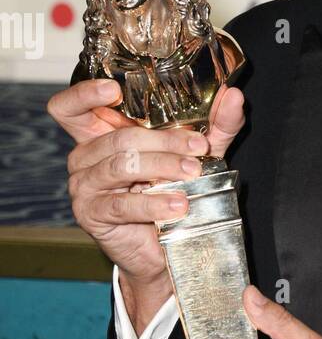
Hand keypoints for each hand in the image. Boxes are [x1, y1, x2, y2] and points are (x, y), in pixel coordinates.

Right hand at [47, 77, 244, 285]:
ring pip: (121, 165)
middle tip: (198, 148)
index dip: (84, 94)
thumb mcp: (196, 154)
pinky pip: (121, 204)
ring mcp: (84, 186)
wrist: (166, 248)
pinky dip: (154, 203)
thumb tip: (234, 96)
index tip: (114, 89)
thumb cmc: (172, 192)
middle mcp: (85, 157)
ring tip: (193, 175)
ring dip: (163, 167)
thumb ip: (214, 125)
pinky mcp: (91, 215)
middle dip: (164, 140)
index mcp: (100, 134)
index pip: (70, 107)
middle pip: (118, 138)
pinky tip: (179, 204)